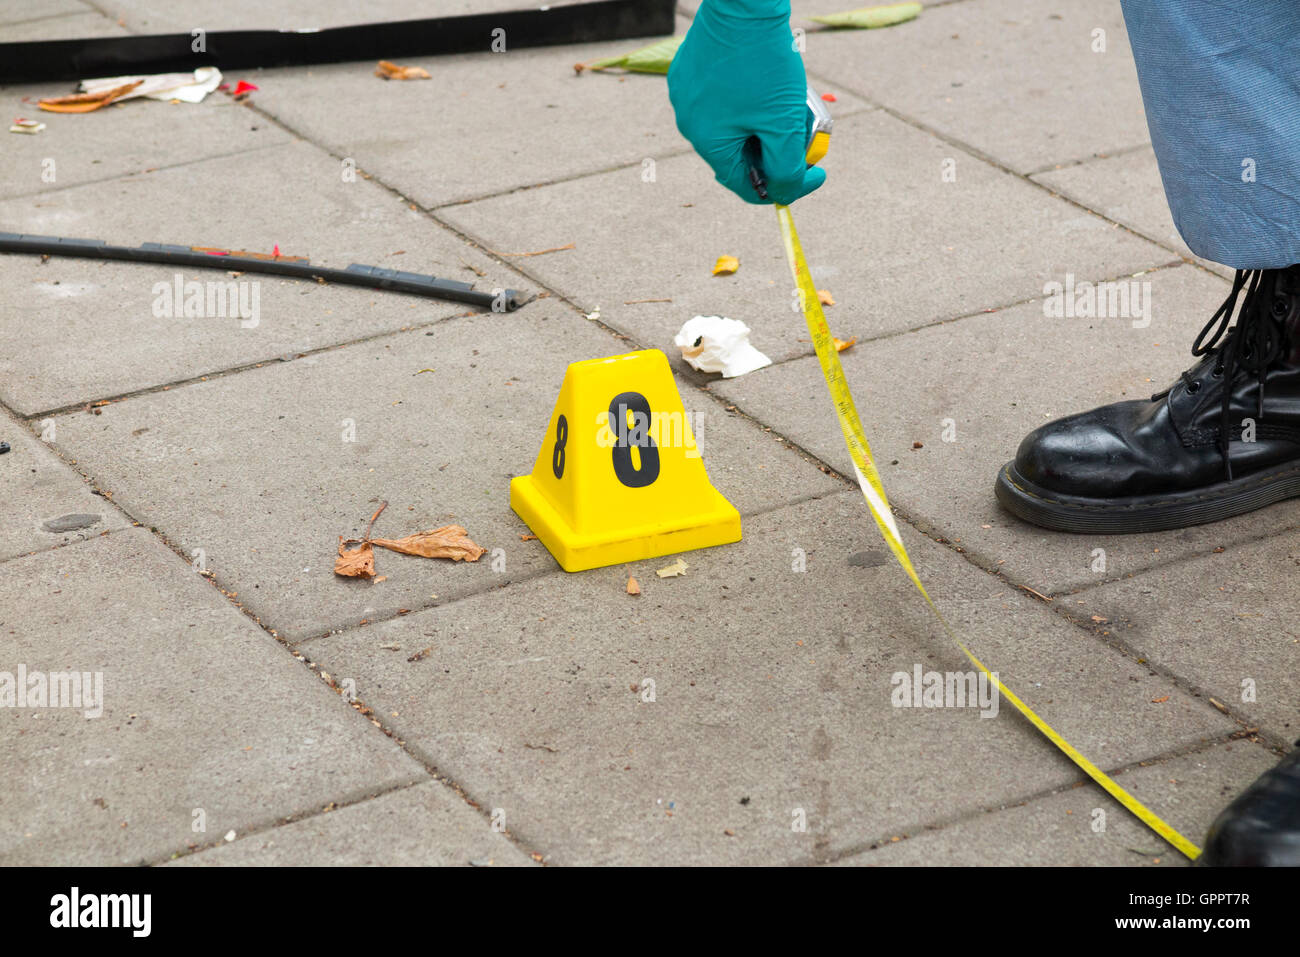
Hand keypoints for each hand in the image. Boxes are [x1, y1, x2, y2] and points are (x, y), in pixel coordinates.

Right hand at [667, 0, 825, 204]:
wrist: (742, 2)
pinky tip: (767, 85)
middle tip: (807, 137)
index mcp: (707, 142)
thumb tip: (785, 192)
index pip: (746, 185)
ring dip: (764, 126)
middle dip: (776, 150)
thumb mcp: (783, 123)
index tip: (815, 174)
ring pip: (732, 126)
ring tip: (790, 107)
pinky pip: (722, 101)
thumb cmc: (763, 61)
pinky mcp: (689, 71)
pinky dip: (749, 103)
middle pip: (740, 155)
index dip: (785, 187)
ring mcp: (686, 95)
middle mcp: (689, 123)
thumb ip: (786, 168)